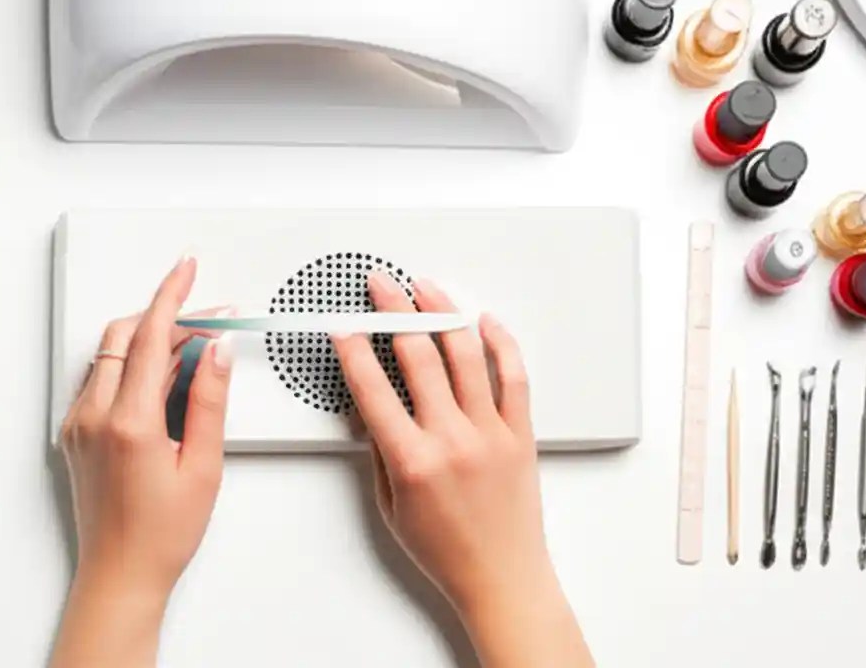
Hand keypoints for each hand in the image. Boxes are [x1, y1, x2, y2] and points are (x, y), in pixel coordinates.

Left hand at [51, 256, 233, 667]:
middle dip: (166, 317)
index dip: (172, 295)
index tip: (186, 269)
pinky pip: (102, 380)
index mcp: (128, 422)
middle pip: (124, 336)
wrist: (120, 576)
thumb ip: (209, 400)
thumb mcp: (203, 466)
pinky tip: (164, 381)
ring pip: (111, 355)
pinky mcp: (75, 433)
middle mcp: (93, 417)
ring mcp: (79, 424)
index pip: (149, 336)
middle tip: (209, 320)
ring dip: (149, 342)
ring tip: (195, 355)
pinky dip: (133, 367)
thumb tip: (217, 352)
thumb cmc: (161, 535)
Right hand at [332, 272, 590, 667]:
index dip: (354, 350)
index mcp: (413, 461)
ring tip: (427, 288)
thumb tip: (370, 408)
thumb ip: (380, 451)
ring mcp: (490, 433)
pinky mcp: (520, 434)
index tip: (344, 327)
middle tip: (381, 287)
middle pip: (418, 356)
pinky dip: (501, 343)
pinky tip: (485, 322)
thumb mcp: (390, 505)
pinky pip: (514, 376)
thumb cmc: (446, 551)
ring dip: (443, 312)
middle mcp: (452, 440)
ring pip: (465, 354)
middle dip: (393, 311)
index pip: (373, 388)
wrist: (501, 577)